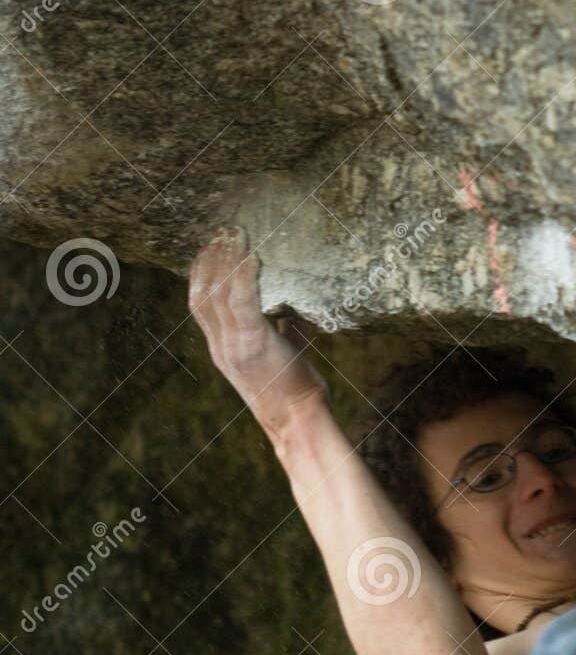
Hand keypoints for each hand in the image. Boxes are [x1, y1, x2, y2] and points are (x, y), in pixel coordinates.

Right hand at [188, 227, 328, 447]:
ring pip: (218, 293)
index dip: (202, 274)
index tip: (211, 248)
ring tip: (235, 235)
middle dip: (209, 259)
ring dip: (226, 260)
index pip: (200, 305)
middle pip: (202, 294)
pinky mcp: (253, 345)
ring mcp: (234, 346)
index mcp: (222, 349)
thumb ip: (278, 334)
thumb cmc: (294, 391)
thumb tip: (289, 316)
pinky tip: (253, 256)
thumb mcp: (280, 357)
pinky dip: (245, 276)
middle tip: (221, 233)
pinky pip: (243, 302)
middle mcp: (221, 346)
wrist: (297, 421)